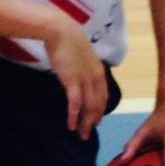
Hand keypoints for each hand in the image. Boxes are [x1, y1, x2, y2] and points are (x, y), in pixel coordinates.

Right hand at [43, 21, 107, 138]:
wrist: (60, 31)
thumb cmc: (67, 41)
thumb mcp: (81, 56)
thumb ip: (83, 68)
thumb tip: (78, 76)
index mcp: (99, 71)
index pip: (103, 96)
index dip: (101, 110)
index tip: (96, 120)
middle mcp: (95, 78)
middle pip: (98, 105)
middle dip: (93, 121)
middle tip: (88, 133)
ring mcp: (85, 80)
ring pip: (89, 107)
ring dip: (85, 123)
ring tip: (81, 134)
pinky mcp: (72, 81)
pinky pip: (75, 103)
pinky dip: (74, 116)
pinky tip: (71, 125)